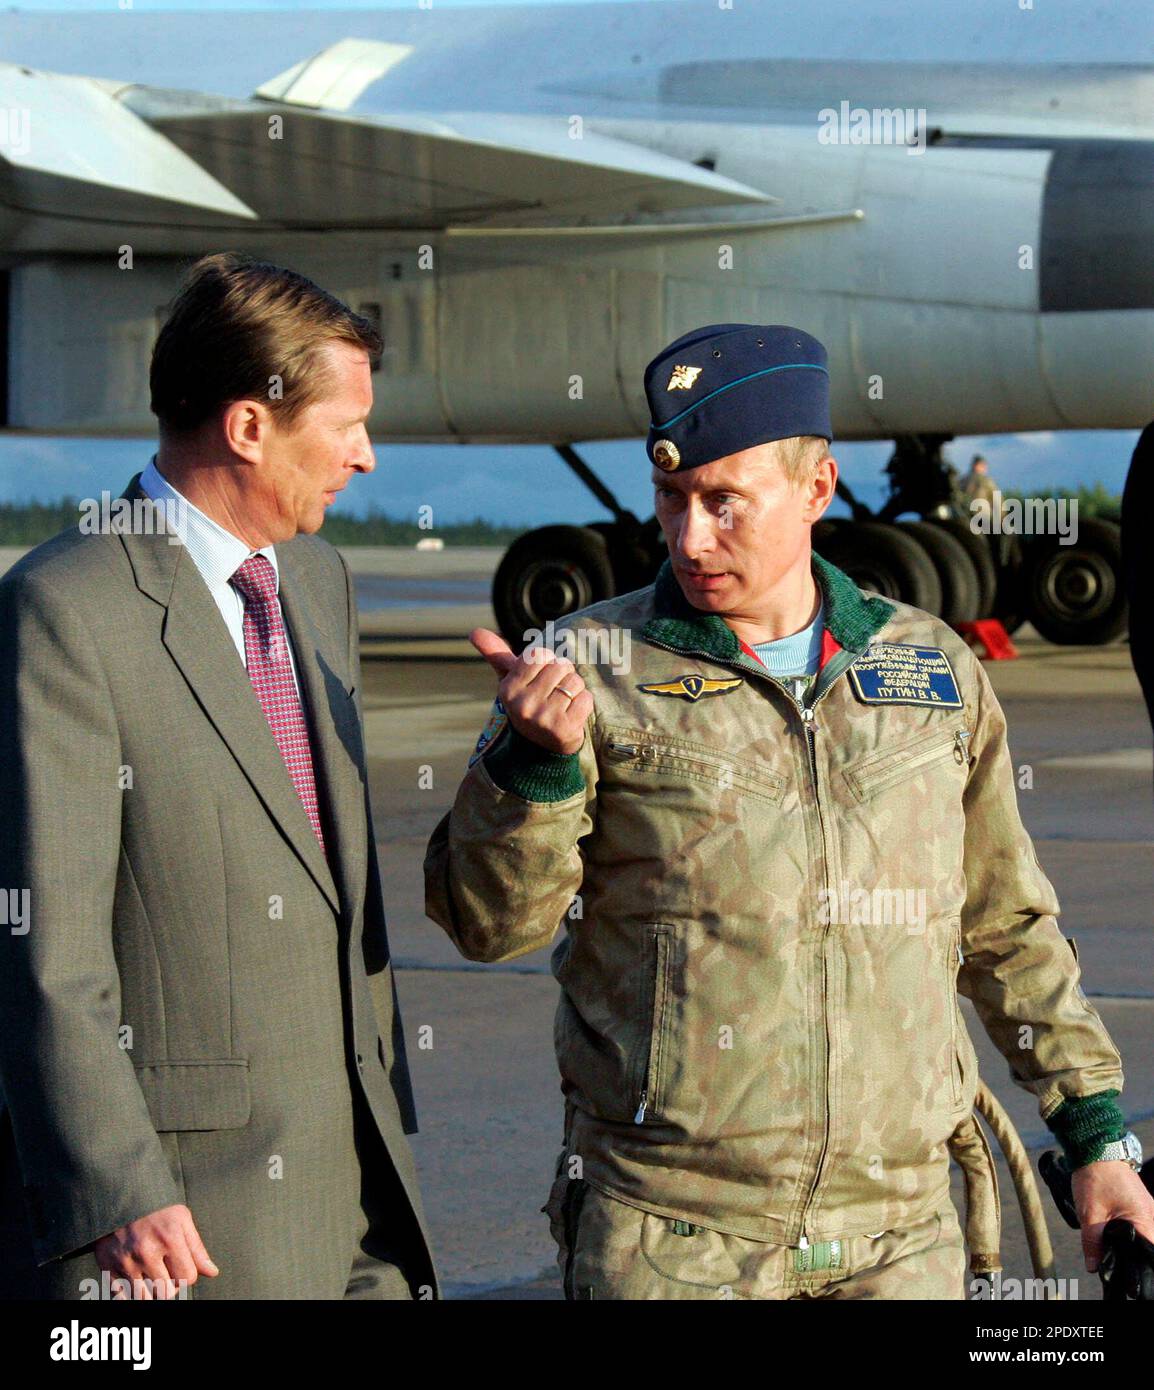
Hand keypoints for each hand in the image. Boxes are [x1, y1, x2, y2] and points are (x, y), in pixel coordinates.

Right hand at [94, 1203, 218, 1298]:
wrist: (120, 1196)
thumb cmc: (157, 1209)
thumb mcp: (181, 1219)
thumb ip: (197, 1248)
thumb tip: (213, 1272)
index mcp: (170, 1238)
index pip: (188, 1278)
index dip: (188, 1274)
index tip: (182, 1265)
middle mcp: (146, 1252)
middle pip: (166, 1292)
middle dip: (170, 1285)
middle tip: (166, 1272)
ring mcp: (125, 1262)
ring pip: (145, 1298)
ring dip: (150, 1291)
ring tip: (151, 1276)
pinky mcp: (107, 1268)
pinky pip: (122, 1297)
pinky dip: (130, 1293)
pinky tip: (134, 1279)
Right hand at [470, 628, 593, 755]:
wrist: (540, 747)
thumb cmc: (528, 703)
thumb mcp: (510, 680)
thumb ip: (496, 654)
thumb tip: (473, 631)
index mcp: (508, 689)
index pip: (540, 654)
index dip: (546, 662)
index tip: (541, 678)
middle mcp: (523, 704)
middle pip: (560, 666)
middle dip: (563, 675)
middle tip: (553, 693)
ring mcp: (543, 718)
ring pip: (575, 682)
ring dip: (575, 690)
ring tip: (562, 703)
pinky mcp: (563, 729)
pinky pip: (586, 699)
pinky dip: (584, 703)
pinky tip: (571, 714)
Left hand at [1072, 1161, 1153, 1271]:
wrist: (1095, 1147)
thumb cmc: (1095, 1177)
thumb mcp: (1090, 1213)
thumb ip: (1093, 1242)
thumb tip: (1094, 1268)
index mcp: (1145, 1220)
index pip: (1149, 1253)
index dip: (1137, 1266)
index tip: (1125, 1274)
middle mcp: (1152, 1215)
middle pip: (1147, 1246)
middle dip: (1132, 1257)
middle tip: (1113, 1261)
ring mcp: (1147, 1208)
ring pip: (1143, 1236)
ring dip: (1130, 1244)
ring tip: (1112, 1249)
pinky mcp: (1140, 1203)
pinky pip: (1139, 1224)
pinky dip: (1129, 1232)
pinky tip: (1115, 1235)